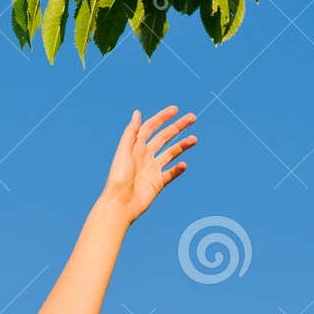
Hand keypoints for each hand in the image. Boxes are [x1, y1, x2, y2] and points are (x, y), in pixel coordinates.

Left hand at [101, 105, 197, 225]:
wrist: (120, 204)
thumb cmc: (119, 178)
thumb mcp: (124, 152)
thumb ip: (131, 133)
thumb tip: (137, 112)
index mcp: (136, 146)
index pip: (151, 127)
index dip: (162, 117)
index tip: (176, 109)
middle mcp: (145, 155)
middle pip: (164, 137)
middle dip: (178, 127)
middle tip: (192, 118)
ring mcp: (152, 169)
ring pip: (171, 153)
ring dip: (182, 145)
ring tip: (194, 139)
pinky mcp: (157, 183)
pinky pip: (171, 173)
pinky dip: (178, 169)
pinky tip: (183, 165)